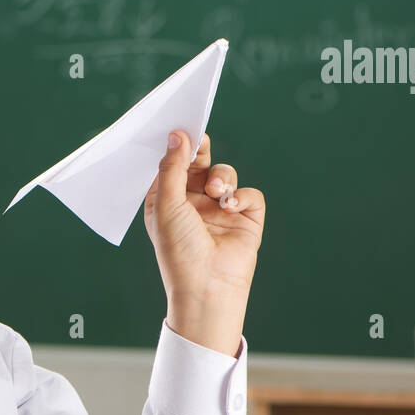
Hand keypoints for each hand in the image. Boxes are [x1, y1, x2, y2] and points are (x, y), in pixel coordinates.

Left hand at [143, 131, 265, 353]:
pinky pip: (248, 193)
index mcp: (167, 201)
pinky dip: (241, 195)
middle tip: (201, 141)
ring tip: (216, 191)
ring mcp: (219, 210)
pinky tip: (230, 206)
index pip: (172, 165)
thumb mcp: (167, 205)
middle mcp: (193, 203)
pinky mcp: (245, 218)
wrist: (209, 287)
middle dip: (201, 152)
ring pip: (225, 174)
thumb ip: (173, 168)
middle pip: (199, 164)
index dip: (176, 147)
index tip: (180, 126)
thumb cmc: (179, 251)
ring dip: (222, 177)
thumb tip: (177, 135)